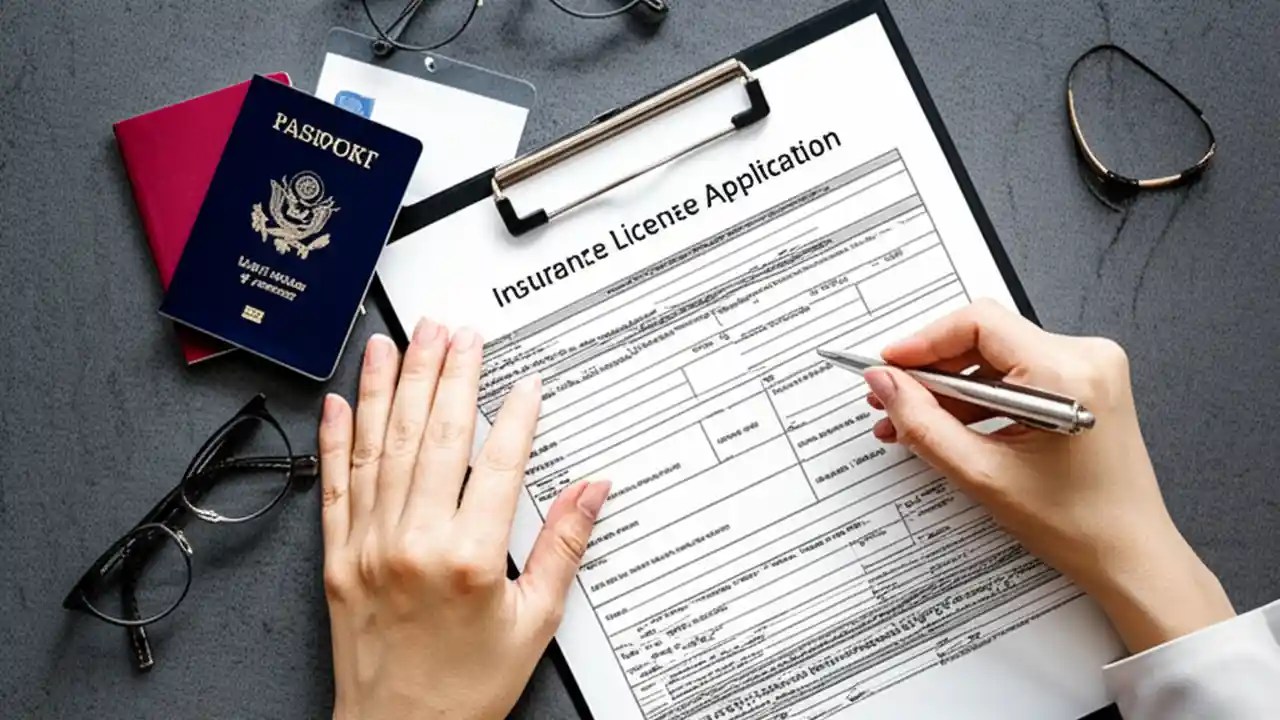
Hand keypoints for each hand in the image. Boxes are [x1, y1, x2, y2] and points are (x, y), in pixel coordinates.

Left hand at [317, 322, 610, 719]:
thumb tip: (592, 492)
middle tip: (455, 331)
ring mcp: (368, 547)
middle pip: (434, 438)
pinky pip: (334, 485)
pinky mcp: (337, 558)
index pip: (498, 463)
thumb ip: (563, 548)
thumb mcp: (535, 622)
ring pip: (381, 447)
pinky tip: (341, 399)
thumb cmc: (467, 687)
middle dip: (447, 374)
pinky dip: (337, 438)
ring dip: (390, 387)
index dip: (516, 414)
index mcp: (469, 559)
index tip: (526, 381)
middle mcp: (413, 543)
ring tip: (399, 341)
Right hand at [862, 299, 1232, 652]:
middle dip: (932, 369)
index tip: (890, 365)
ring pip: (996, 356)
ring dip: (951, 386)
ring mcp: (1089, 367)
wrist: (1128, 552)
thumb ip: (923, 423)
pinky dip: (980, 395)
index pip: (978, 323)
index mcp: (1067, 373)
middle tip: (892, 395)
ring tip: (914, 418)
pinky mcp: (1083, 382)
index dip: (924, 341)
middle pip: (985, 337)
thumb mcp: (982, 473)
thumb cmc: (1078, 524)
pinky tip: (950, 421)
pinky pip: (1017, 372)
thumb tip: (885, 384)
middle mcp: (1085, 357)